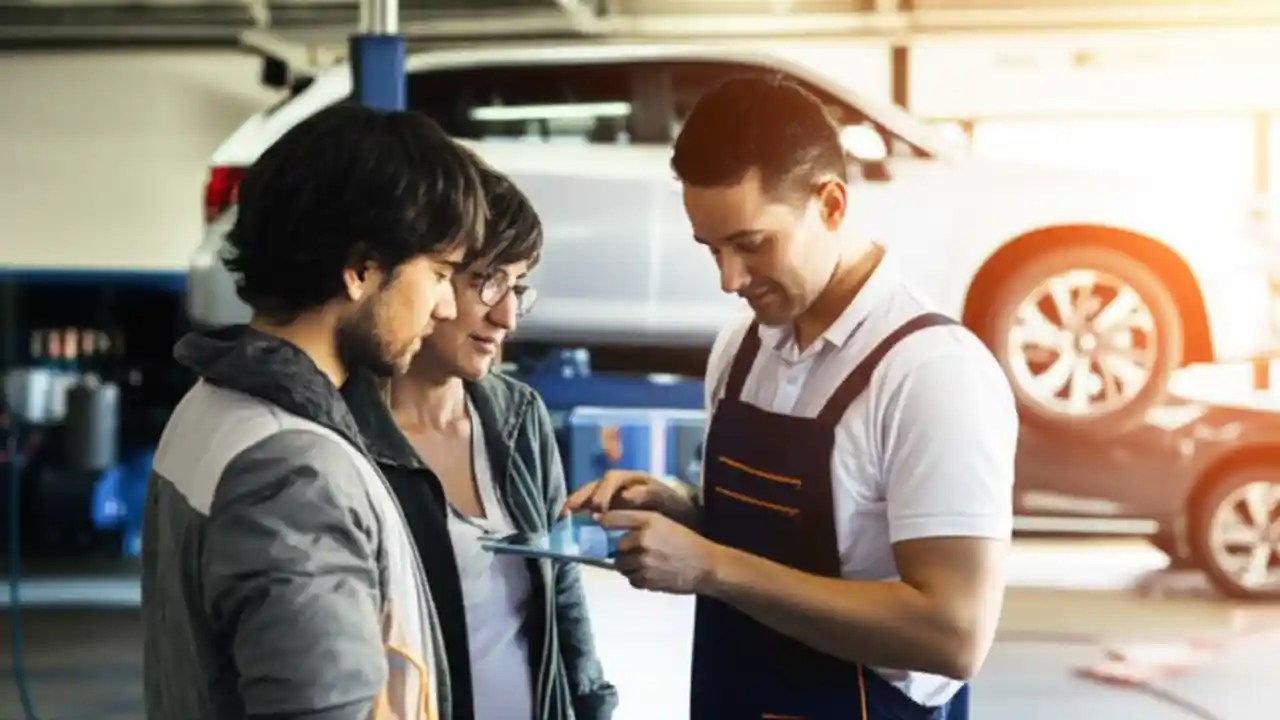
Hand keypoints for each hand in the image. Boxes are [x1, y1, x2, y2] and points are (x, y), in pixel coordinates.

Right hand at [564, 470, 695, 523]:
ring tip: (564, 516)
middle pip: (596, 485)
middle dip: (581, 496)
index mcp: (634, 479)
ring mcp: (615, 497)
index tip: (597, 508)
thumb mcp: (667, 501)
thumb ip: (648, 495)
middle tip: (570, 511)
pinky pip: (592, 509)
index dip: (601, 492)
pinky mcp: (612, 511)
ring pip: (591, 495)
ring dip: (576, 504)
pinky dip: (581, 515)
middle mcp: (622, 485)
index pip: (612, 479)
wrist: (686, 521)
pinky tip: (571, 524)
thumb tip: (625, 494)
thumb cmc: (677, 509)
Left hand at [599, 510, 720, 594]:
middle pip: (618, 546)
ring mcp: (643, 561)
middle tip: (640, 552)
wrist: (706, 566)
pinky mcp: (646, 580)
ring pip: (622, 565)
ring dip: (630, 566)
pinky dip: (638, 578)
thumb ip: (640, 523)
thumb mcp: (665, 523)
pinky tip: (652, 574)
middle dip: (626, 551)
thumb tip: (609, 523)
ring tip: (647, 564)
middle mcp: (643, 539)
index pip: (614, 518)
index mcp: (649, 521)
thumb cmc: (687, 542)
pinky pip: (631, 580)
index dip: (605, 521)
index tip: (599, 521)